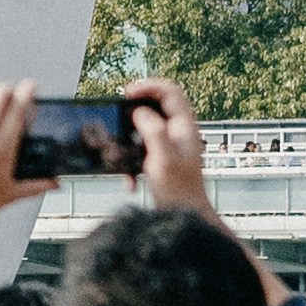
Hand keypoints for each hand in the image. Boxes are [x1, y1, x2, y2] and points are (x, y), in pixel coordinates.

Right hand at [124, 78, 213, 216]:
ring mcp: (173, 146)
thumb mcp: (164, 161)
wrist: (187, 219)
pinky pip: (144, 146)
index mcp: (185, 128)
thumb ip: (155, 133)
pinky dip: (132, 155)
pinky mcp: (163, 159)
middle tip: (119, 109)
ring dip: (132, 131)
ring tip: (118, 142)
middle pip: (160, 103)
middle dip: (138, 104)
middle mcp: (181, 133)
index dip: (149, 86)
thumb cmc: (179, 192)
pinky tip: (129, 177)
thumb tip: (140, 113)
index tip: (127, 93)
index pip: (171, 92)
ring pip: (150, 124)